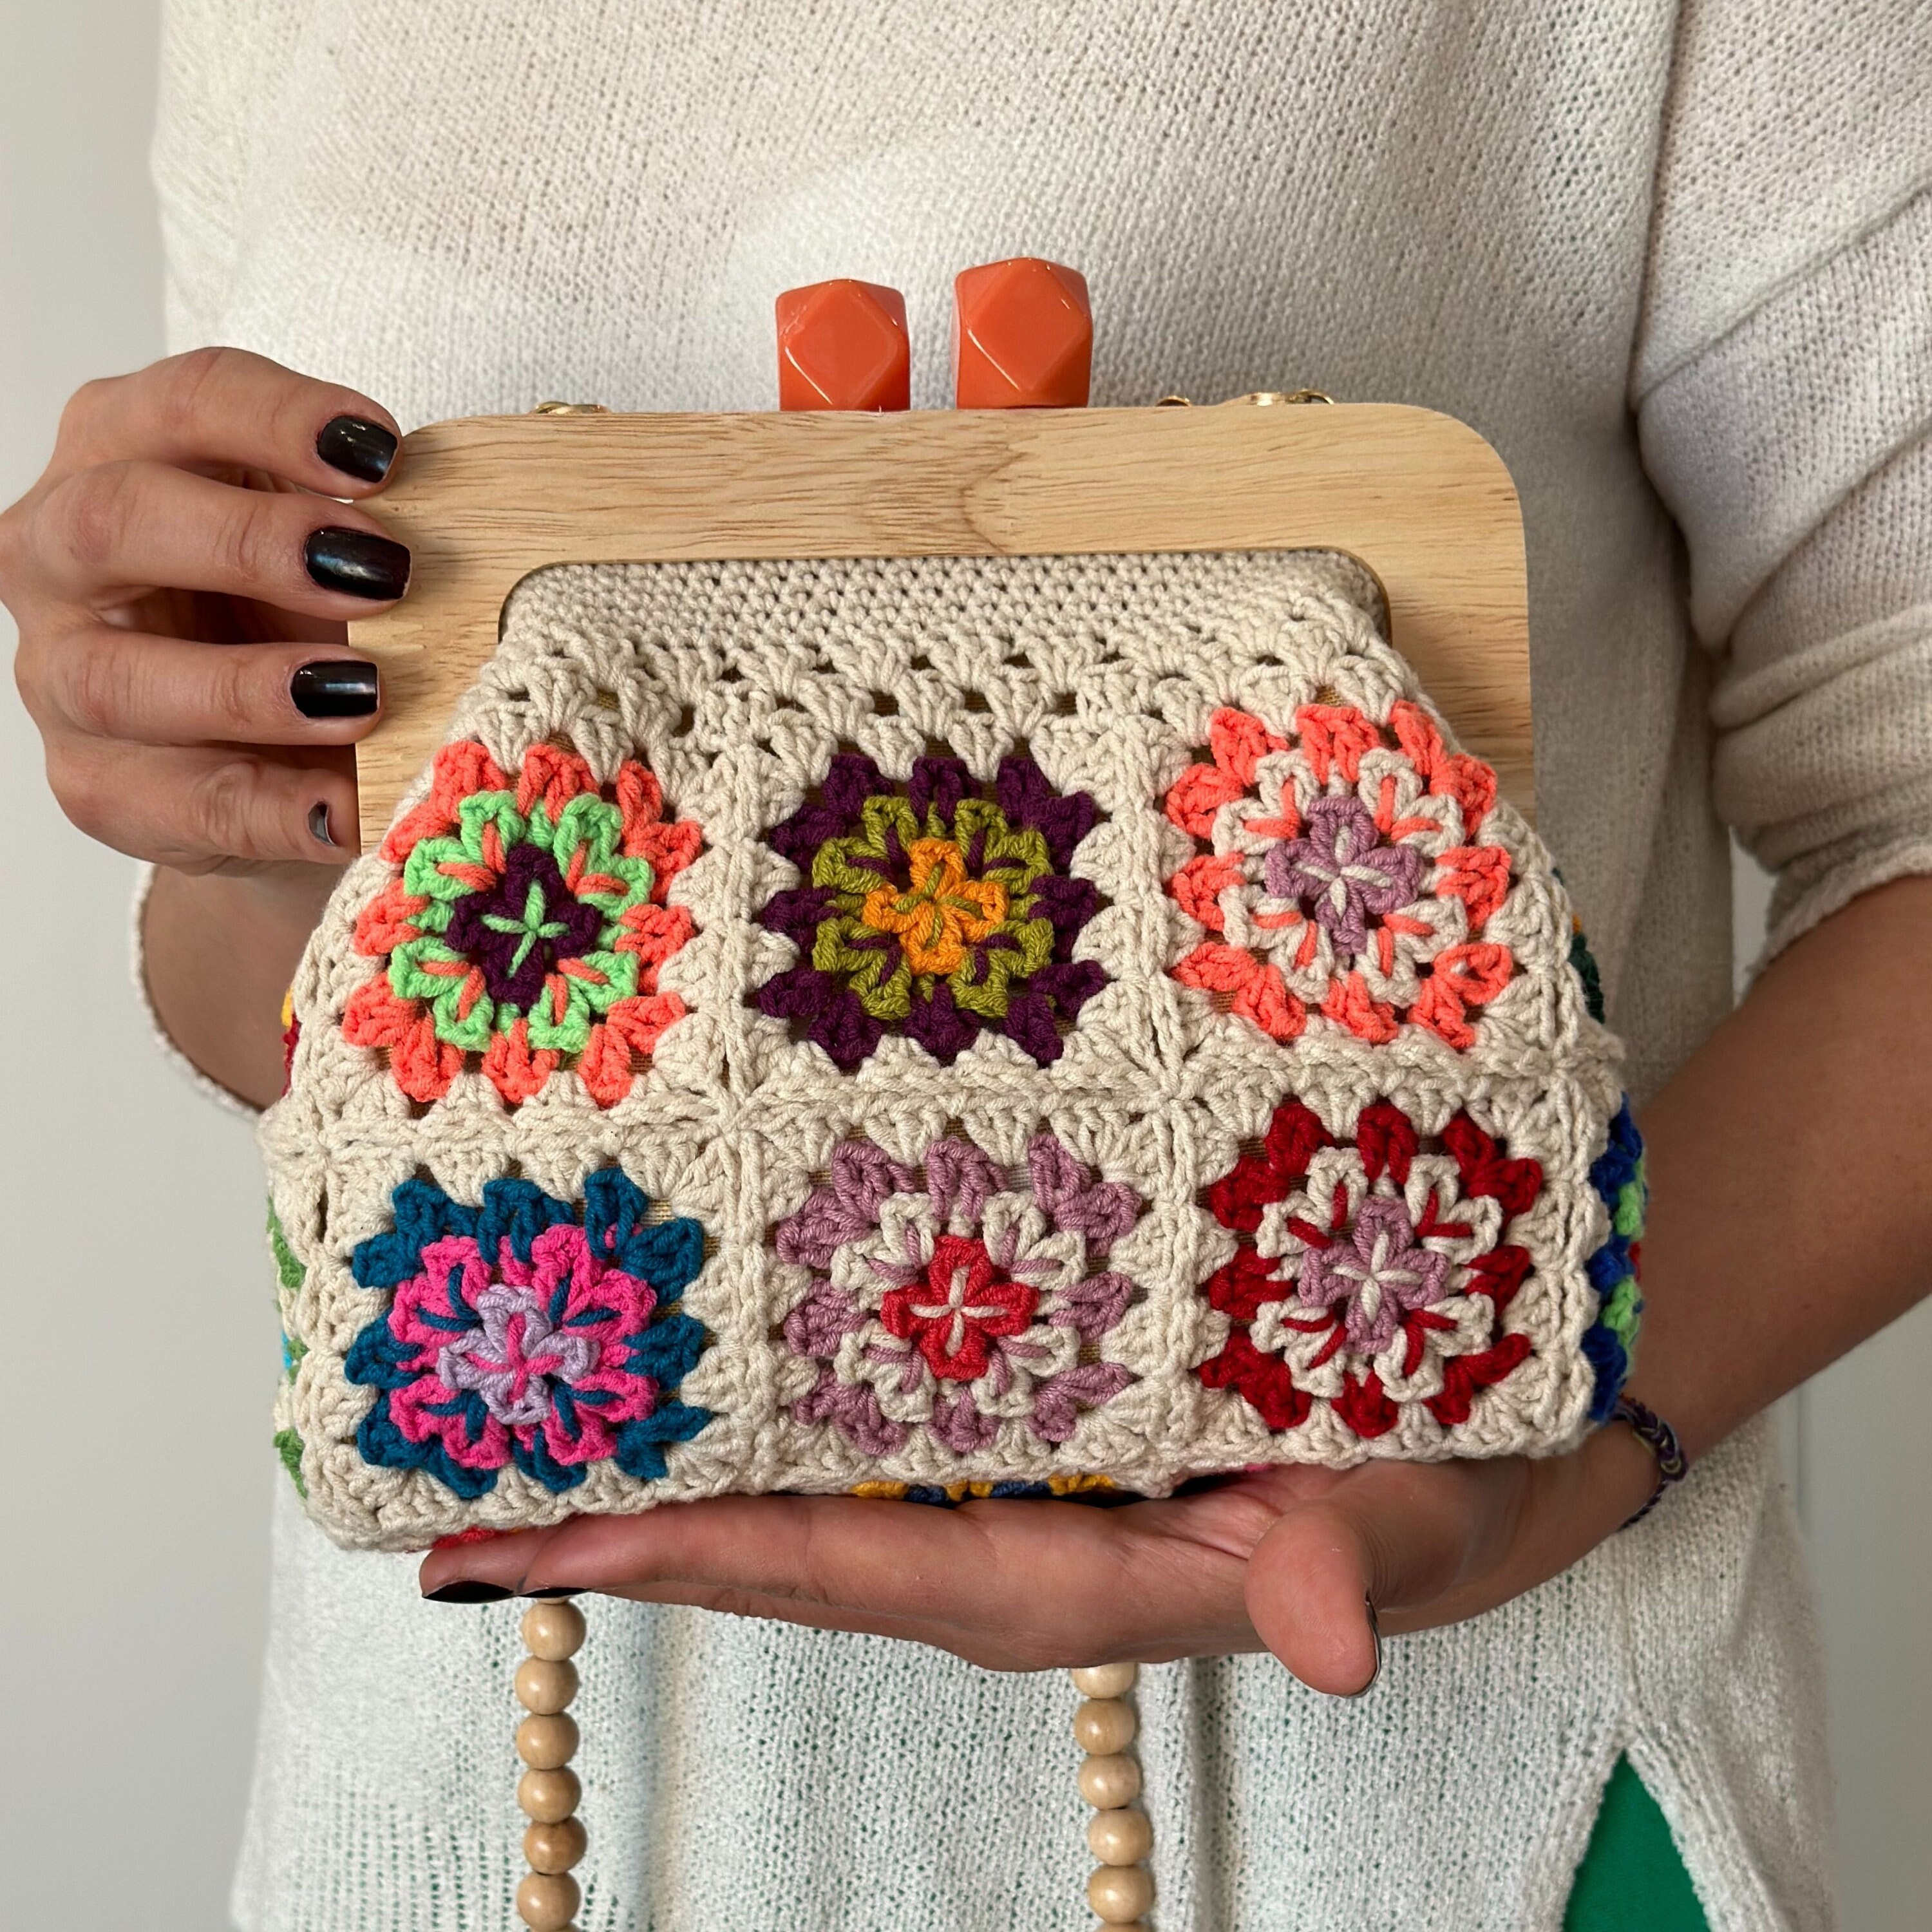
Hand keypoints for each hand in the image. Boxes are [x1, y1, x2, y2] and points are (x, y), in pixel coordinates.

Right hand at [3, 346, 411, 1098]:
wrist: (273, 761)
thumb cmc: (309, 616)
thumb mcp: (344, 544)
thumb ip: (391, 518)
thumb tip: (524, 504)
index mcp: (126, 449)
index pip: (185, 401)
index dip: (277, 419)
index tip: (383, 451)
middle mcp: (64, 550)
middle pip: (117, 519)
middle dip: (251, 540)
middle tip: (379, 570)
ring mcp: (62, 674)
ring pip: (119, 677)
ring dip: (250, 688)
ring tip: (365, 695)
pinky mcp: (100, 786)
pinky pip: (178, 804)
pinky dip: (273, 810)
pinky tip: (350, 808)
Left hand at [419, 1419, 1656, 1692]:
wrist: (1441, 1449)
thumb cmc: (1417, 1483)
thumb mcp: (1399, 1515)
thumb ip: (1338, 1564)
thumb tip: (1331, 1647)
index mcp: (1062, 1578)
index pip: (848, 1571)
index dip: (696, 1555)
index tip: (546, 1538)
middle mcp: (998, 1540)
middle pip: (778, 1541)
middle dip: (620, 1525)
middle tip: (453, 1494)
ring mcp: (994, 1480)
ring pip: (796, 1484)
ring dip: (661, 1465)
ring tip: (515, 1428)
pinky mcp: (1010, 1420)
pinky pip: (853, 1423)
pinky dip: (750, 1404)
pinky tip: (676, 1366)